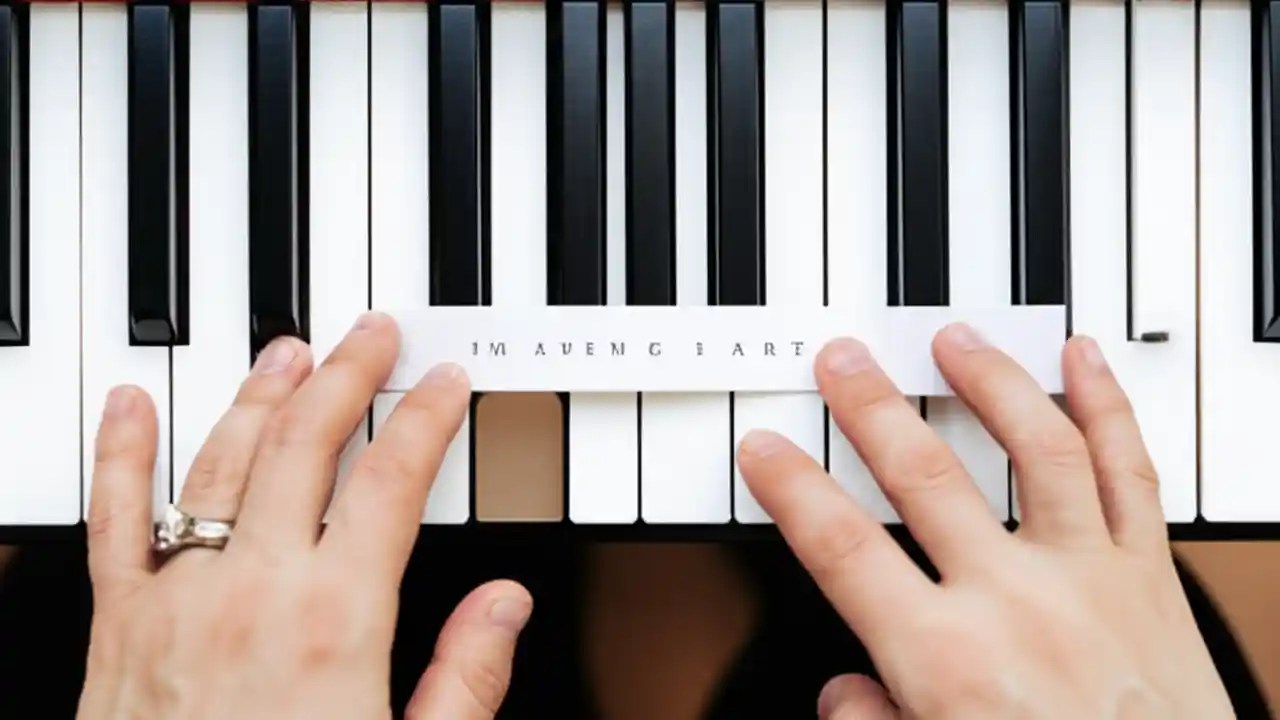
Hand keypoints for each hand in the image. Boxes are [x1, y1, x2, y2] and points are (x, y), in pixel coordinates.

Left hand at [77, 312, 528, 719]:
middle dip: (347, 374)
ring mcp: (179, 600)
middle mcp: (256, 591)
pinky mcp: (117, 626)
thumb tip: (505, 602)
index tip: (445, 384)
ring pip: (221, 461)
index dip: (427, 419)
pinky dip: (119, 454)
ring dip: (258, 395)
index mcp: (338, 621)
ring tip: (288, 351)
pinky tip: (129, 407)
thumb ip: (464, 680)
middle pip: (306, 443)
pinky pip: (112, 520)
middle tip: (373, 333)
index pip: (394, 481)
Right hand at [737, 324, 1233, 718]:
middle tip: (844, 361)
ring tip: (953, 339)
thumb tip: (846, 694)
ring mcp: (1088, 579)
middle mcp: (1014, 603)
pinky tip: (1082, 361)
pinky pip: (1132, 473)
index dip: (793, 489)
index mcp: (945, 660)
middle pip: (925, 477)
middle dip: (872, 408)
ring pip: (1037, 449)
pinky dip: (1108, 407)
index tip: (767, 449)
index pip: (842, 548)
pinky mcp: (1151, 577)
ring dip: (989, 383)